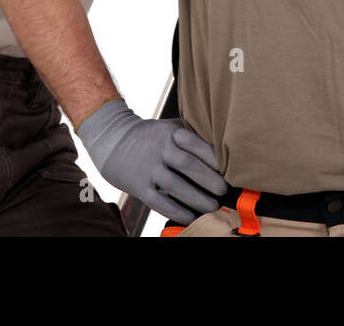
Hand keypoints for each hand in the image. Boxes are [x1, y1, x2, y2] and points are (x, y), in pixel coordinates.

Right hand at [77, 99, 227, 223]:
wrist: (112, 139)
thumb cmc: (152, 135)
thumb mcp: (170, 127)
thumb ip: (192, 135)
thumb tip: (224, 149)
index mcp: (171, 133)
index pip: (196, 145)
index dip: (214, 158)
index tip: (230, 169)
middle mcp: (160, 149)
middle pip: (188, 165)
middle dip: (210, 180)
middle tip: (225, 191)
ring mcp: (148, 168)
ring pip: (175, 186)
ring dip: (197, 199)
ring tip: (213, 207)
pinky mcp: (139, 186)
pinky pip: (159, 202)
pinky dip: (176, 211)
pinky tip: (191, 217)